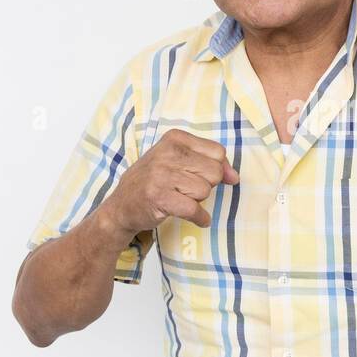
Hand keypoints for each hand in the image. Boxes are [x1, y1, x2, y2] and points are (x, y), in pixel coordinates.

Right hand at [101, 129, 239, 235]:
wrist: (121, 205)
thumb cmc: (155, 181)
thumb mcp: (179, 162)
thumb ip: (210, 163)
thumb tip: (235, 178)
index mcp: (175, 139)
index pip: (217, 152)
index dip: (217, 168)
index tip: (203, 177)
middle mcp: (167, 153)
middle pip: (214, 172)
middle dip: (205, 185)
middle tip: (185, 188)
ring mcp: (161, 174)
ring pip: (205, 191)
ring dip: (196, 200)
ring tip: (179, 198)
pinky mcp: (159, 197)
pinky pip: (195, 209)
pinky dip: (199, 217)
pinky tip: (194, 216)